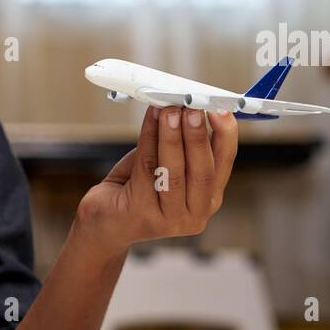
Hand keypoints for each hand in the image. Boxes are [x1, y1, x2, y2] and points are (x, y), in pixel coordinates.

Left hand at [77, 106, 237, 256]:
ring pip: (175, 172)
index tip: (220, 110)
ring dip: (173, 137)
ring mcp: (169, 221)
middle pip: (202, 172)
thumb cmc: (135, 189)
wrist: (103, 222)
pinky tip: (150, 121)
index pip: (223, 165)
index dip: (225, 136)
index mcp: (207, 201)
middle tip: (192, 108)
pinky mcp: (142, 216)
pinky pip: (147, 170)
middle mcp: (195, 216)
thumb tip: (183, 108)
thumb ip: (180, 145)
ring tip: (170, 111)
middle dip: (198, 136)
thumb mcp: (165, 165)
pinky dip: (149, 140)